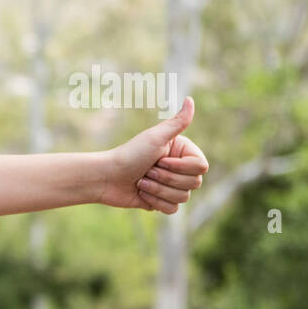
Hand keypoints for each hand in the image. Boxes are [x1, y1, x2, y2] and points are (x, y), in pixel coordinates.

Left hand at [96, 96, 208, 213]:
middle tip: (147, 170)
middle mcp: (179, 168)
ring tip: (141, 181)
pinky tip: (141, 193)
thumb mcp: (155, 137)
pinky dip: (155, 202)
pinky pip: (172, 209)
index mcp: (181, 152)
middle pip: (194, 183)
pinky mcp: (161, 201)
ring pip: (183, 198)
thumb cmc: (129, 154)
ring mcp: (171, 186)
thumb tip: (190, 99)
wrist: (106, 177)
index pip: (201, 167)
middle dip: (166, 179)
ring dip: (157, 190)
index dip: (180, 167)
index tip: (160, 159)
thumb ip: (177, 122)